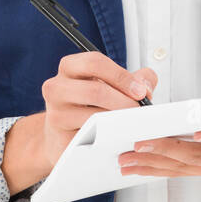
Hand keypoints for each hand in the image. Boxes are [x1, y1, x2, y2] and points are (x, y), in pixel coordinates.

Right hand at [38, 52, 158, 171]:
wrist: (65, 135)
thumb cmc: (91, 105)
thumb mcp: (113, 85)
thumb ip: (136, 79)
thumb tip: (145, 87)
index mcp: (70, 67)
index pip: (94, 63)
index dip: (121, 76)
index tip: (140, 91)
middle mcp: (56, 87)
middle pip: (95, 90)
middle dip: (124, 102)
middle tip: (140, 111)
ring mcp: (55, 114)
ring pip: (92, 116)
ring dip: (118, 121)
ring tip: (132, 124)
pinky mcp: (59, 138)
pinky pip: (88, 138)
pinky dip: (108, 138)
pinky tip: (119, 138)